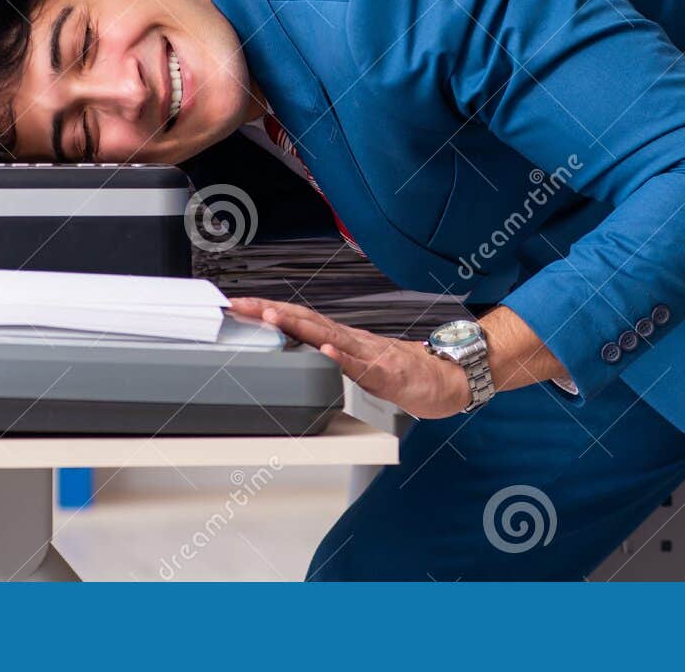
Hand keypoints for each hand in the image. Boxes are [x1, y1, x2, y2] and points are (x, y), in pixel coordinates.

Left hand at [228, 298, 471, 419]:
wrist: (446, 379)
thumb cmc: (403, 373)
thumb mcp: (357, 365)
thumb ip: (331, 358)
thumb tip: (298, 353)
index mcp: (342, 340)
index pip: (298, 320)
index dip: (268, 311)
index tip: (238, 305)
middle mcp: (352, 341)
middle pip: (306, 320)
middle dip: (270, 312)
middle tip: (240, 305)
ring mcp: (369, 355)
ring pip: (328, 336)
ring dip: (298, 326)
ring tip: (271, 317)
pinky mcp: (387, 374)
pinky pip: (361, 366)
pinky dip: (341, 357)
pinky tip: (324, 351)